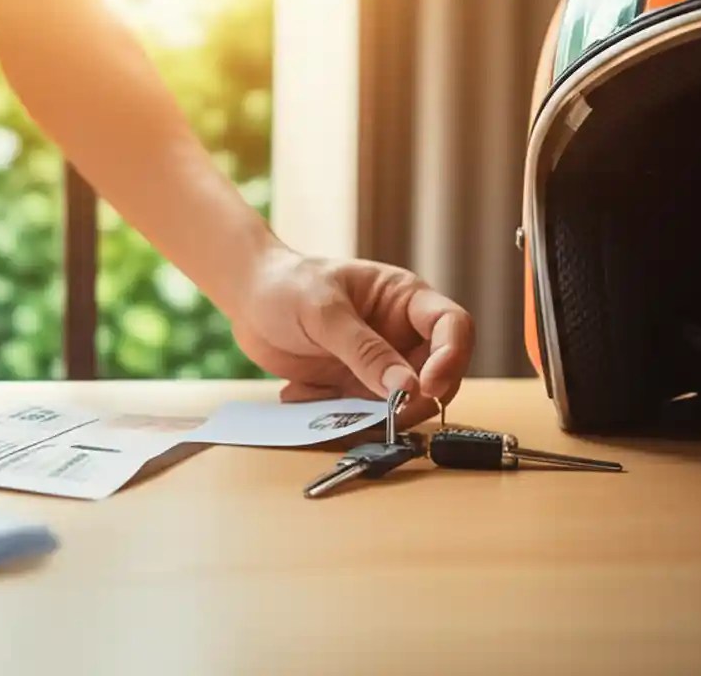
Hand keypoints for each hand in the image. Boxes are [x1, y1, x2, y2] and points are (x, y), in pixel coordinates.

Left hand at [231, 248, 473, 424]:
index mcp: (404, 300)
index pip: (453, 327)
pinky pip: (360, 415)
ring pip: (399, 404)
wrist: (247, 297)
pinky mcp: (353, 387)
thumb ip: (364, 350)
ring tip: (326, 399)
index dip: (451, 359)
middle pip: (436, 376)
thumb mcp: (324, 312)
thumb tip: (406, 387)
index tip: (429, 387)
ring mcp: (378, 365)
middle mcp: (400, 335)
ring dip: (369, 414)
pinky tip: (302, 391)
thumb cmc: (287, 284)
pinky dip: (336, 415)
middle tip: (385, 414)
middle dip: (415, 400)